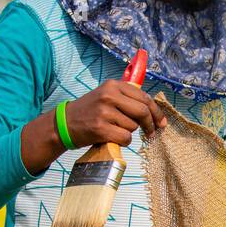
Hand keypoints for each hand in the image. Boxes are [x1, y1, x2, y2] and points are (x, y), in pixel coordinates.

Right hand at [20, 78, 165, 174]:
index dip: (156, 111)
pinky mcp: (100, 128)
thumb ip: (127, 98)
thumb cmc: (90, 111)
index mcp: (113, 85)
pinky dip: (123, 141)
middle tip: (152, 133)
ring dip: (129, 132)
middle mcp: (109, 95)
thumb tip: (154, 111)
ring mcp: (104, 112)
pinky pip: (125, 138)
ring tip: (115, 130)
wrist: (64, 123)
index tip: (161, 122)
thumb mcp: (106, 96)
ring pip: (133, 126)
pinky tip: (112, 137)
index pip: (144, 97)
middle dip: (151, 124)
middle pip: (142, 111)